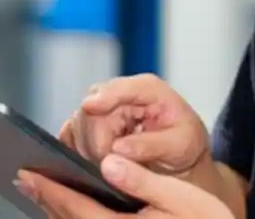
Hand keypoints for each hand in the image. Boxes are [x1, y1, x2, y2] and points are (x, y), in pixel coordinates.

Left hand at [16, 155, 238, 218]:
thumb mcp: (185, 200)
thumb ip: (144, 181)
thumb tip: (109, 162)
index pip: (77, 208)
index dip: (50, 190)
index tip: (27, 174)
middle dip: (46, 200)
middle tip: (24, 178)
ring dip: (55, 212)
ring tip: (39, 191)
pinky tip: (68, 210)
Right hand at [60, 75, 210, 178]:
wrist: (179, 152)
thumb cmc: (183, 142)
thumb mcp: (180, 145)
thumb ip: (152, 145)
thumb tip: (119, 148)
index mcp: (147, 89)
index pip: (119, 87)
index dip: (104, 97)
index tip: (91, 106)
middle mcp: (120, 92)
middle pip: (92, 111)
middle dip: (98, 143)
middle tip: (112, 167)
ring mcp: (102, 105)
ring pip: (78, 124)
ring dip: (89, 149)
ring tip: (112, 167)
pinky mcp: (89, 121)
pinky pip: (71, 133)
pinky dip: (79, 150)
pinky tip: (97, 162)